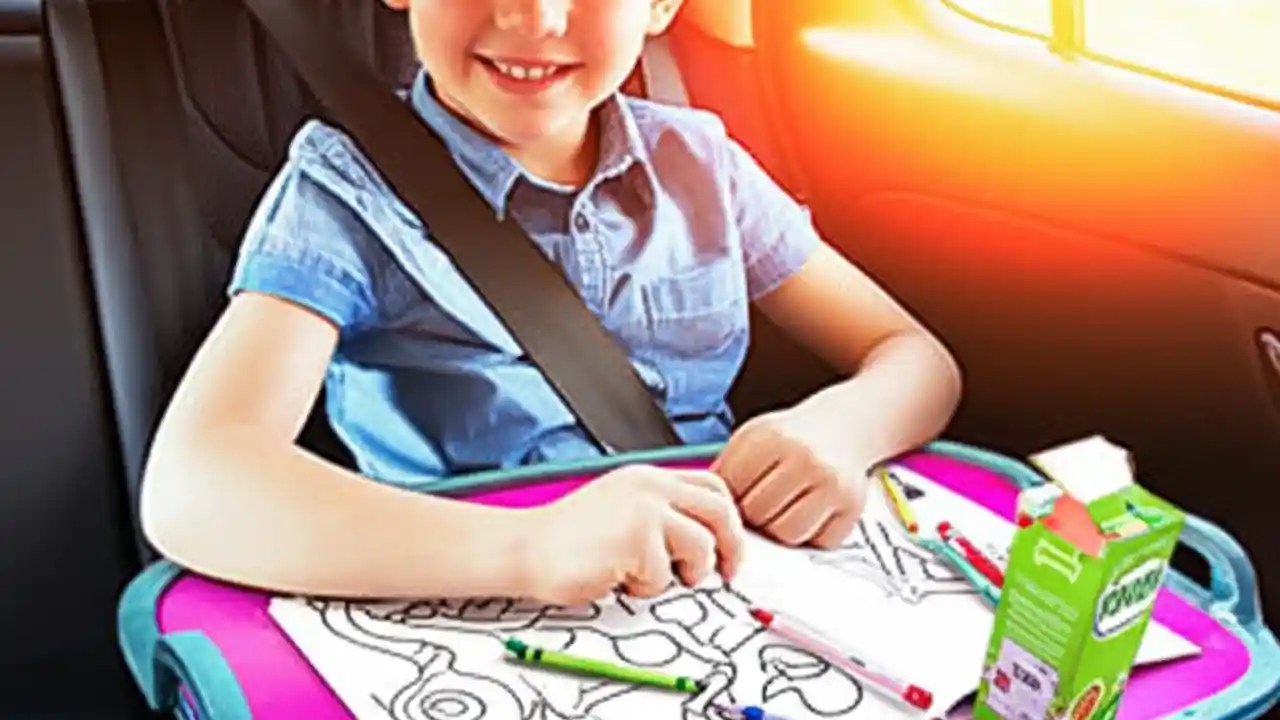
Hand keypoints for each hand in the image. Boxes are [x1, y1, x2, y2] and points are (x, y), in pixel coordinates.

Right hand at [517, 464, 745, 605]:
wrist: (524, 547)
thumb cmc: (566, 538)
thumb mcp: (620, 507)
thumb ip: (659, 512)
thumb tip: (704, 539)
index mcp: (648, 477)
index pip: (713, 485)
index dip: (729, 519)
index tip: (728, 545)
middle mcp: (650, 487)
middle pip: (720, 511)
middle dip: (731, 546)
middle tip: (724, 572)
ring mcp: (645, 511)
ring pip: (701, 547)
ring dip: (682, 573)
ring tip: (648, 576)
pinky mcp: (636, 539)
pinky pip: (665, 576)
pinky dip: (645, 588)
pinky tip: (618, 578)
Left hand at [711, 408, 866, 548]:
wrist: (843, 425)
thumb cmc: (790, 438)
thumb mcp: (753, 437)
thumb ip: (728, 468)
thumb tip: (706, 509)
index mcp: (772, 437)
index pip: (732, 488)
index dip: (729, 497)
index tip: (738, 494)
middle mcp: (806, 459)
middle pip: (758, 514)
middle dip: (753, 515)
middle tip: (762, 503)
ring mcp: (832, 484)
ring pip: (787, 534)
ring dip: (779, 528)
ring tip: (783, 509)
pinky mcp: (852, 508)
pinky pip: (817, 542)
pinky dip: (809, 534)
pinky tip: (809, 512)